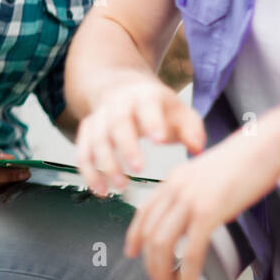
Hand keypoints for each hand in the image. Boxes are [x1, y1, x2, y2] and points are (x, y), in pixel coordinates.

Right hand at [75, 76, 204, 195]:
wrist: (122, 89)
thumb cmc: (157, 108)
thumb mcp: (179, 112)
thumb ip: (191, 129)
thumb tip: (197, 149)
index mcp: (143, 97)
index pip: (146, 106)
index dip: (151, 122)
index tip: (159, 141)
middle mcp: (117, 105)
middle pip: (117, 124)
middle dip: (126, 147)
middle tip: (138, 169)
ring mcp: (99, 117)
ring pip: (96, 139)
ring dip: (105, 164)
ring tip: (121, 186)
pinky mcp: (87, 131)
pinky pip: (82, 152)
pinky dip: (89, 172)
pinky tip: (101, 190)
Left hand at [124, 130, 279, 279]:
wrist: (262, 147)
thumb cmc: (242, 162)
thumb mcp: (207, 178)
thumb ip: (195, 196)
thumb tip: (198, 221)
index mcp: (173, 180)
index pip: (144, 211)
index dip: (134, 235)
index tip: (132, 252)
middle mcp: (175, 189)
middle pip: (149, 232)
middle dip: (149, 262)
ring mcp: (189, 200)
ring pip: (162, 243)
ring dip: (162, 271)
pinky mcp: (208, 212)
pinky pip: (190, 250)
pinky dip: (186, 273)